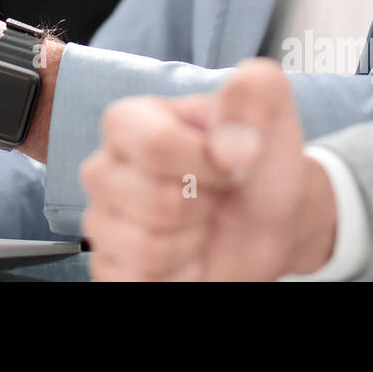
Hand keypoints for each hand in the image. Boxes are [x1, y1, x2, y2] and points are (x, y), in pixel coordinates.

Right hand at [80, 60, 335, 280]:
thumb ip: (255, 91)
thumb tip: (231, 141)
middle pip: (155, 201)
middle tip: (212, 195)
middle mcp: (104, 169)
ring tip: (201, 224)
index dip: (206, 163)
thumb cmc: (257, 166)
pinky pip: (138, 281)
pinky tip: (185, 254)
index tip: (230, 162)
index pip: (155, 145)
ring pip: (149, 247)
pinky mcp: (109, 268)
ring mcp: (102, 221)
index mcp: (130, 121)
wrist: (270, 221)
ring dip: (193, 242)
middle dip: (203, 204)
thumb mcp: (270, 115)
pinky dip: (178, 275)